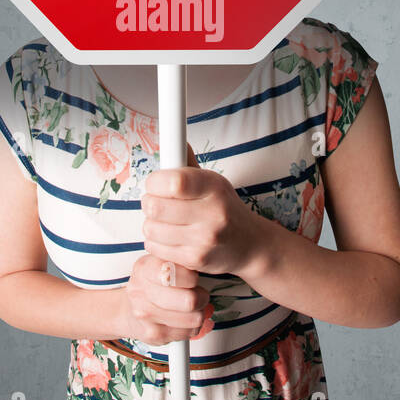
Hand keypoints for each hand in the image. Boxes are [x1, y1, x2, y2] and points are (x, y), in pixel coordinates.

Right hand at [121, 254, 214, 345]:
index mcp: (144, 268)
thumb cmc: (153, 285)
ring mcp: (145, 315)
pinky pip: (189, 333)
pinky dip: (191, 327)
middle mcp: (140, 292)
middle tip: (198, 295)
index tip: (191, 279)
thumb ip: (179, 261)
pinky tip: (182, 320)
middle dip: (201, 298)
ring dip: (198, 314)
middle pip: (190, 300)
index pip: (175, 273)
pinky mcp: (153, 334)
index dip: (192, 277)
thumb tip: (200, 263)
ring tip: (189, 309)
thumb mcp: (161, 263)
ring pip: (194, 318)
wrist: (128, 311)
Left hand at [141, 145, 266, 278]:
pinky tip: (170, 237)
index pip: (174, 181)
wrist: (250, 245)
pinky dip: (155, 241)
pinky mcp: (195, 260)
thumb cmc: (225, 209)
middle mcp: (212, 214)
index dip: (155, 181)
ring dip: (151, 223)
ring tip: (165, 221)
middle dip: (149, 202)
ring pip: (151, 228)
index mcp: (214, 187)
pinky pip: (155, 247)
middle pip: (155, 207)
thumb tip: (174, 140)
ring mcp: (203, 239)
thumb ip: (189, 166)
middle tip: (158, 202)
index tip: (156, 183)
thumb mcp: (214, 183)